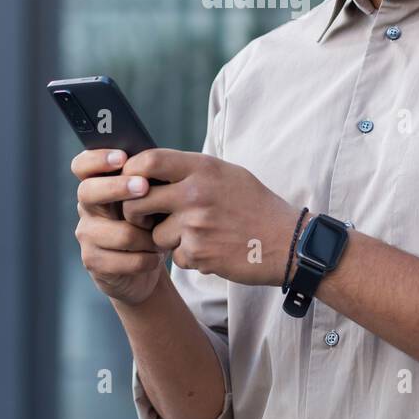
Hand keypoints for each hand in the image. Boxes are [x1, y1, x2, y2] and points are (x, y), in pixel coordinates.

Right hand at [71, 149, 166, 304]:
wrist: (145, 265)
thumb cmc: (151, 223)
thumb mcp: (151, 199)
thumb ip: (148, 181)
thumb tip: (158, 164)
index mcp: (98, 184)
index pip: (82, 165)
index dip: (97, 159)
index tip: (122, 158)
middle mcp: (87, 207)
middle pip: (88, 191)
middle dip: (117, 188)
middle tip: (144, 186)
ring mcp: (86, 235)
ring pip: (120, 233)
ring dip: (148, 238)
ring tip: (161, 239)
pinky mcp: (93, 261)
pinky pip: (126, 260)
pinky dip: (147, 259)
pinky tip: (154, 258)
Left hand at [110, 148, 301, 286]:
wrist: (288, 242)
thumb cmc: (255, 205)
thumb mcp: (227, 175)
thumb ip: (191, 171)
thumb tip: (150, 170)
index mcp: (203, 168)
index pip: (149, 161)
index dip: (131, 172)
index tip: (130, 182)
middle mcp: (196, 193)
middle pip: (137, 201)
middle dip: (135, 212)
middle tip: (144, 217)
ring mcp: (196, 225)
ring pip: (156, 235)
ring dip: (168, 240)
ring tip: (197, 235)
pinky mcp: (199, 254)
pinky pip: (176, 258)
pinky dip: (189, 257)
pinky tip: (212, 250)